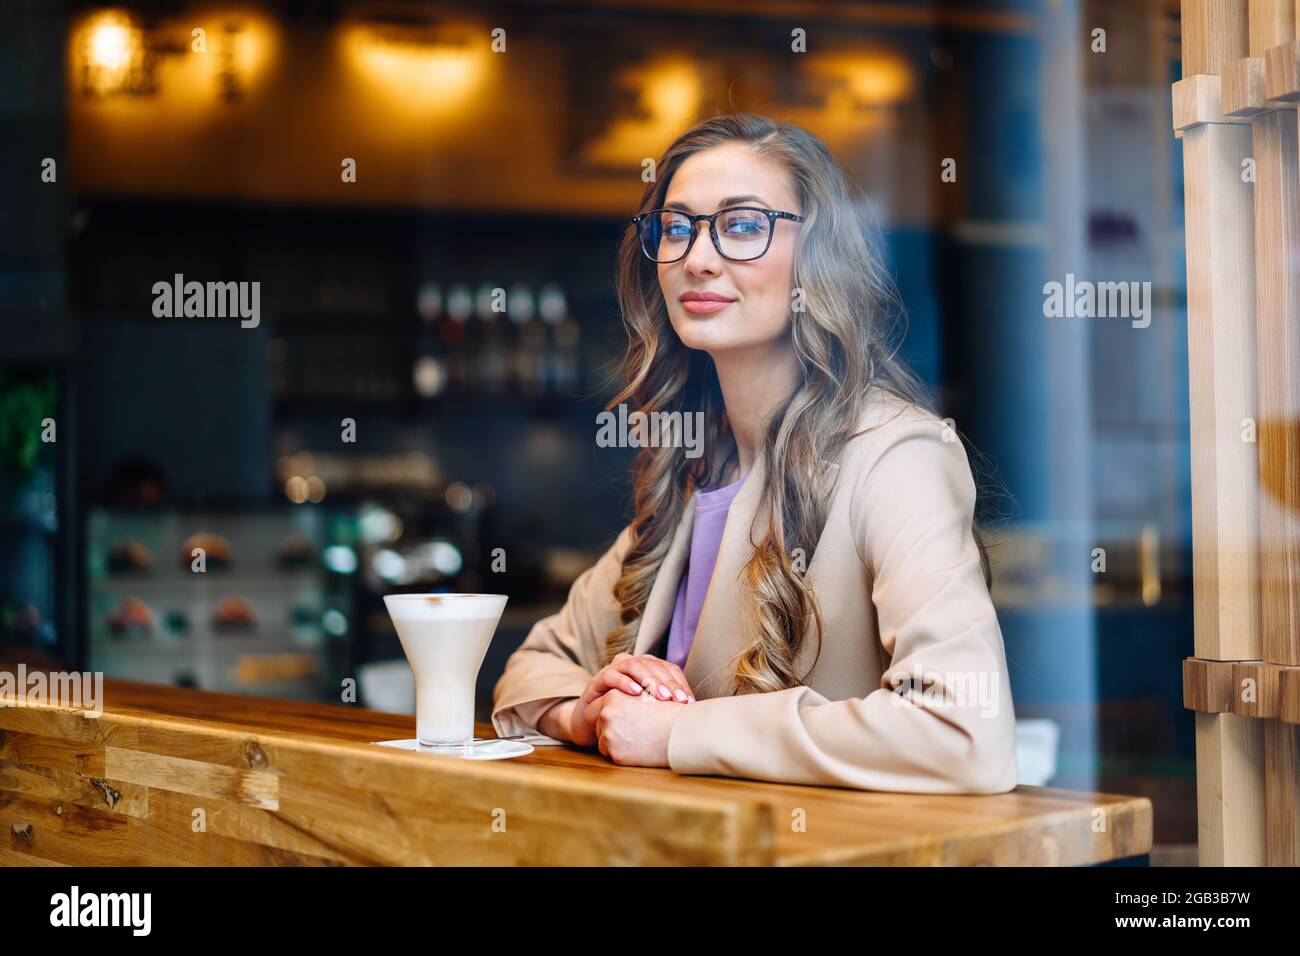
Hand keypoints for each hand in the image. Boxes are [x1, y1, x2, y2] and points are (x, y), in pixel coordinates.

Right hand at [537, 653, 694, 747]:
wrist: (591, 726)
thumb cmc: (625, 719)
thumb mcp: (649, 714)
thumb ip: (667, 708)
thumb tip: (696, 714)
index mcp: (648, 669)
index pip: (669, 669)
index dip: (680, 683)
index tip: (689, 702)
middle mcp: (632, 665)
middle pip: (654, 665)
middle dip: (667, 682)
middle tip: (677, 699)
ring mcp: (614, 670)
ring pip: (633, 665)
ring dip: (648, 679)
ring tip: (659, 695)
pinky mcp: (597, 680)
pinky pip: (611, 675)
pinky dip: (624, 682)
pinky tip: (635, 692)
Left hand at [585, 688, 684, 766]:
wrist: (683, 731)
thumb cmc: (670, 712)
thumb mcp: (646, 695)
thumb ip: (629, 696)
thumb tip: (623, 699)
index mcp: (613, 697)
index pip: (594, 708)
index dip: (603, 714)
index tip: (613, 720)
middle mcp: (606, 714)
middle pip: (594, 724)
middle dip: (605, 728)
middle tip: (622, 731)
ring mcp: (608, 734)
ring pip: (602, 740)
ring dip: (614, 741)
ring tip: (636, 739)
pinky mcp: (615, 753)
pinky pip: (611, 755)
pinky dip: (622, 754)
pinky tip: (638, 749)